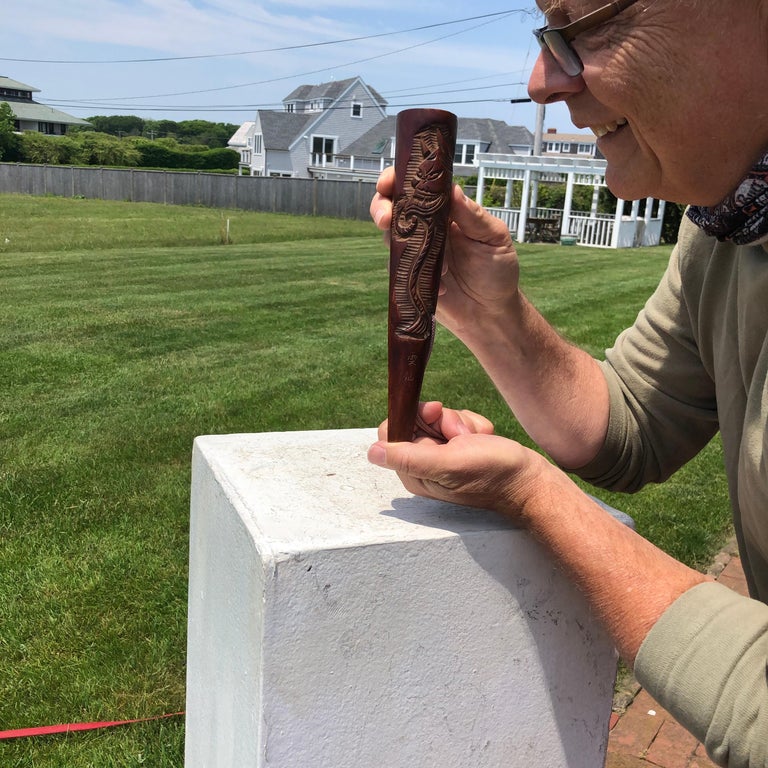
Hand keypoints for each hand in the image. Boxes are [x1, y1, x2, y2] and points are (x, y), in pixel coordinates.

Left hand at [368, 402, 544, 518]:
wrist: (531, 480)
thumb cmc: (492, 474)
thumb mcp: (448, 463)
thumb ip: (409, 457)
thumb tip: (372, 453)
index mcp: (414, 472)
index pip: (392, 430)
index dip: (413, 416)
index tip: (435, 414)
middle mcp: (424, 464)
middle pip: (416, 419)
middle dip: (443, 419)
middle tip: (461, 435)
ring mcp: (443, 455)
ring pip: (439, 416)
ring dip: (461, 421)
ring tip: (476, 440)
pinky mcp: (461, 446)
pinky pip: (458, 420)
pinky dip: (474, 424)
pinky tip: (485, 439)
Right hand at [370, 167, 521, 342]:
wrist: (491, 313)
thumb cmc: (498, 271)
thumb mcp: (493, 239)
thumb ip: (473, 215)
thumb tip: (452, 188)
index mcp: (446, 210)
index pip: (417, 185)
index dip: (398, 179)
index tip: (389, 183)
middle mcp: (426, 227)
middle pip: (392, 207)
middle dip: (381, 208)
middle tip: (385, 219)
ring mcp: (415, 251)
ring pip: (391, 236)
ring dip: (401, 244)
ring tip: (431, 261)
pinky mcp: (409, 276)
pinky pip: (397, 269)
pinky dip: (412, 274)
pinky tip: (441, 285)